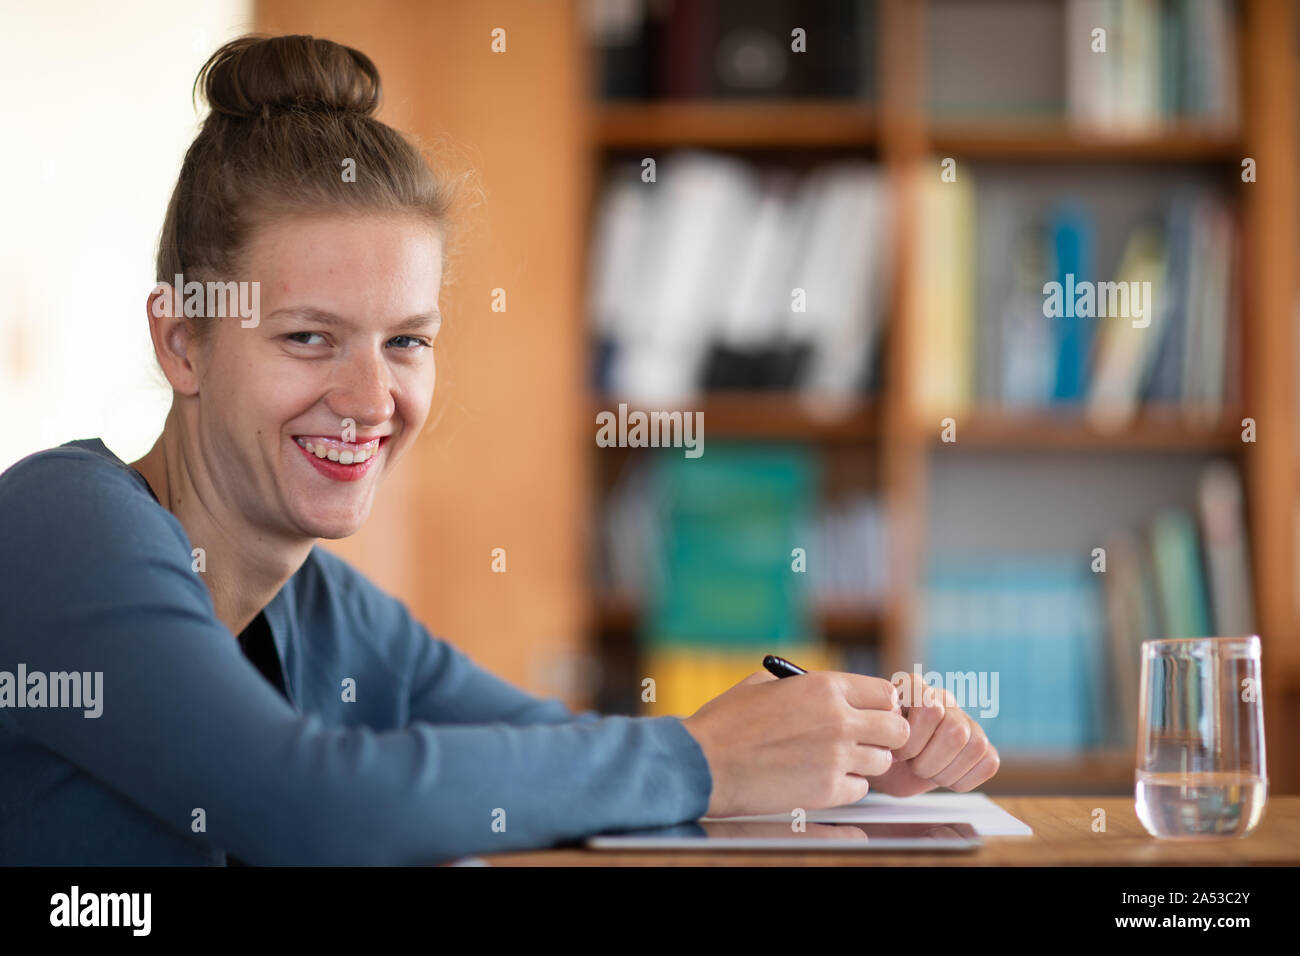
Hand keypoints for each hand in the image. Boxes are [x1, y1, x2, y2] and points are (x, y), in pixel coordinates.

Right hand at [681, 670, 909, 817]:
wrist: (704, 763)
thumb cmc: (727, 722)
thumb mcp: (764, 684)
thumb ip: (804, 685)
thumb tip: (828, 692)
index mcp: (825, 687)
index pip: (886, 692)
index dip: (881, 704)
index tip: (873, 712)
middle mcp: (840, 720)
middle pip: (897, 729)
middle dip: (884, 734)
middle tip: (866, 739)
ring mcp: (837, 758)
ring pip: (883, 762)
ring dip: (866, 761)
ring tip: (838, 760)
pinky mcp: (828, 791)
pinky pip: (859, 789)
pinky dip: (847, 786)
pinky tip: (822, 778)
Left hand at [867, 673, 999, 795]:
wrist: (885, 769)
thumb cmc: (875, 748)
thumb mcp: (870, 734)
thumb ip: (881, 722)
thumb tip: (896, 715)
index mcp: (916, 687)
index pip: (930, 707)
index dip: (913, 738)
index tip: (898, 751)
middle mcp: (944, 699)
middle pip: (955, 730)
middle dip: (929, 760)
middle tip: (912, 765)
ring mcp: (967, 722)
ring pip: (975, 745)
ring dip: (945, 771)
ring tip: (926, 771)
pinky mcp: (983, 748)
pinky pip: (989, 762)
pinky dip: (964, 779)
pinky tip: (944, 777)